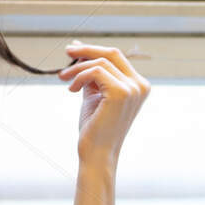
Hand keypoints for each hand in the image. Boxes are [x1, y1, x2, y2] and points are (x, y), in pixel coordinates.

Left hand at [58, 41, 149, 164]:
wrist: (97, 153)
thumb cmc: (95, 128)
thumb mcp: (94, 95)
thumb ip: (91, 74)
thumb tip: (79, 51)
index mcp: (138, 86)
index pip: (117, 57)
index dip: (94, 50)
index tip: (74, 50)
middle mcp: (140, 85)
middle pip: (112, 53)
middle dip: (87, 50)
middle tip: (67, 51)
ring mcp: (133, 89)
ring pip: (101, 62)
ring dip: (78, 68)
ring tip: (64, 79)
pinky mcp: (121, 93)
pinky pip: (96, 71)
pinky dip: (80, 76)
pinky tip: (71, 89)